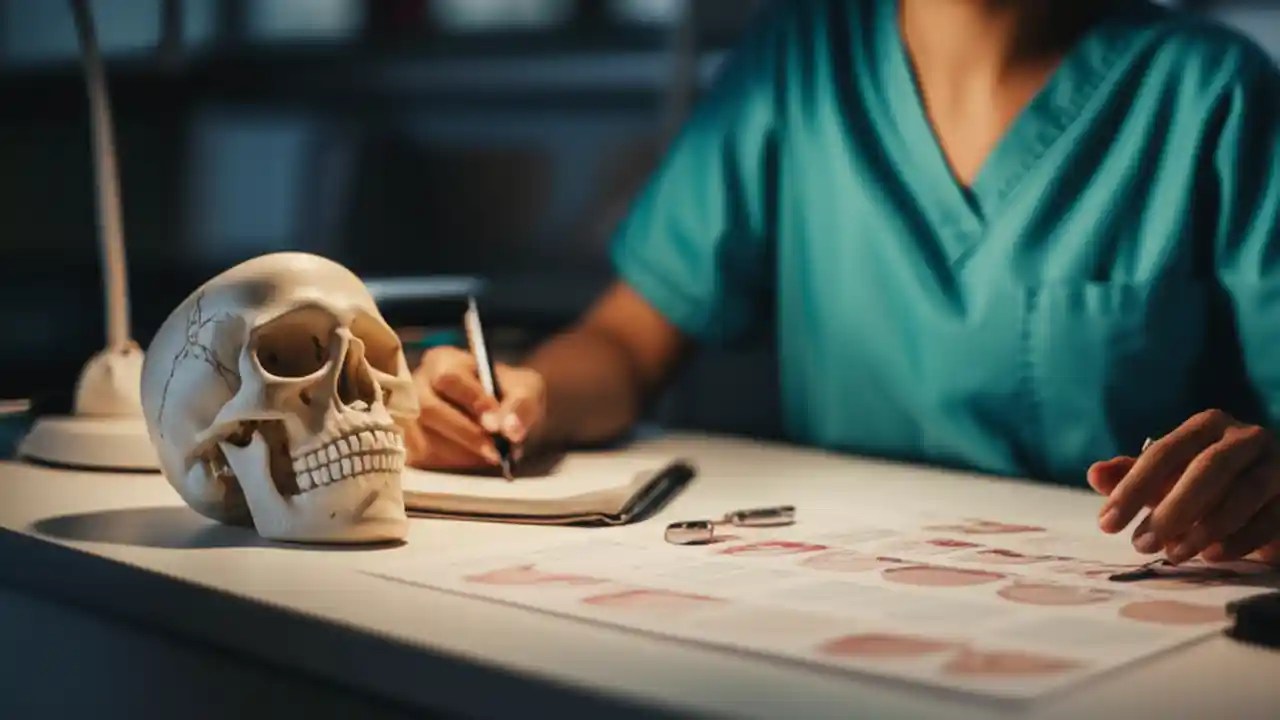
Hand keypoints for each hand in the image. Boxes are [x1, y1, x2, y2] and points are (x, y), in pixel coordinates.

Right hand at [403, 346, 546, 470]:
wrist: (504, 420)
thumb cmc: (510, 396)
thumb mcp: (527, 390)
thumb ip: (521, 405)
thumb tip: (508, 429)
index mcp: (443, 361)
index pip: (450, 377)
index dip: (472, 401)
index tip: (496, 423)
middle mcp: (418, 385)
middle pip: (428, 409)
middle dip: (465, 433)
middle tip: (496, 451)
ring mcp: (409, 416)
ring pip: (424, 438)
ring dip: (460, 453)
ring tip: (490, 456)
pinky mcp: (410, 444)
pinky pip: (421, 459)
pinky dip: (450, 465)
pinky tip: (473, 462)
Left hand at [1088, 409, 1279, 564]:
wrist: (1271, 496)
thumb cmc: (1208, 484)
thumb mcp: (1168, 478)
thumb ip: (1132, 476)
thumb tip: (1095, 475)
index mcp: (1206, 426)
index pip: (1163, 453)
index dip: (1132, 488)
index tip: (1106, 524)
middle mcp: (1245, 437)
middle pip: (1208, 468)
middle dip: (1171, 509)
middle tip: (1140, 544)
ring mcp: (1277, 464)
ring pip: (1244, 492)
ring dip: (1206, 528)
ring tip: (1174, 555)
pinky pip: (1271, 517)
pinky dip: (1239, 540)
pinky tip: (1212, 557)